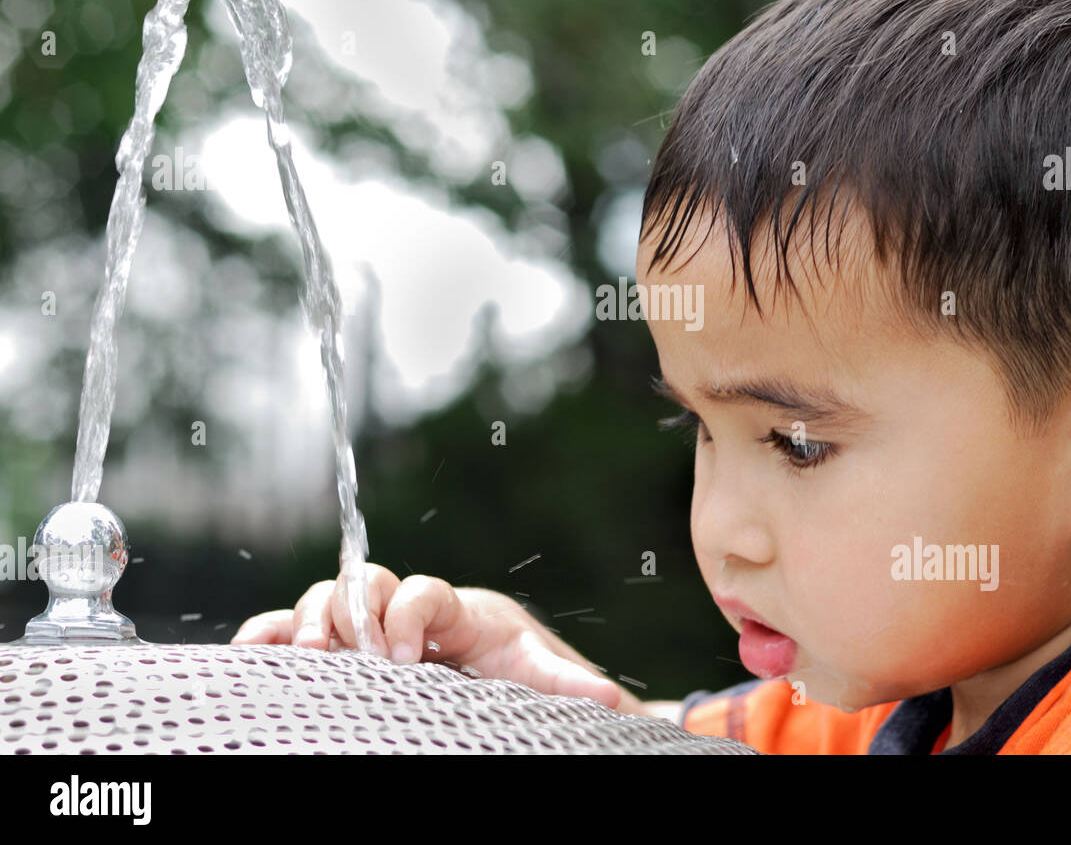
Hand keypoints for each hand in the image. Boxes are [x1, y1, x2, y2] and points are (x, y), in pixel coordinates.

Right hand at [231, 563, 641, 711]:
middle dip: (352, 612)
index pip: (424, 591)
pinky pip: (294, 630)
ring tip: (304, 655)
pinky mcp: (344, 644)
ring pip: (328, 599)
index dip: (408, 616)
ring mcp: (372, 623)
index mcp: (456, 608)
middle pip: (366, 582)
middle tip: (349, 656)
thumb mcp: (540, 673)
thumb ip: (565, 680)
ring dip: (310, 621)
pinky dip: (270, 635)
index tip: (404, 660)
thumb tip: (610, 697)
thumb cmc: (517, 662)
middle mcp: (408, 605)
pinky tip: (251, 653)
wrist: (495, 659)